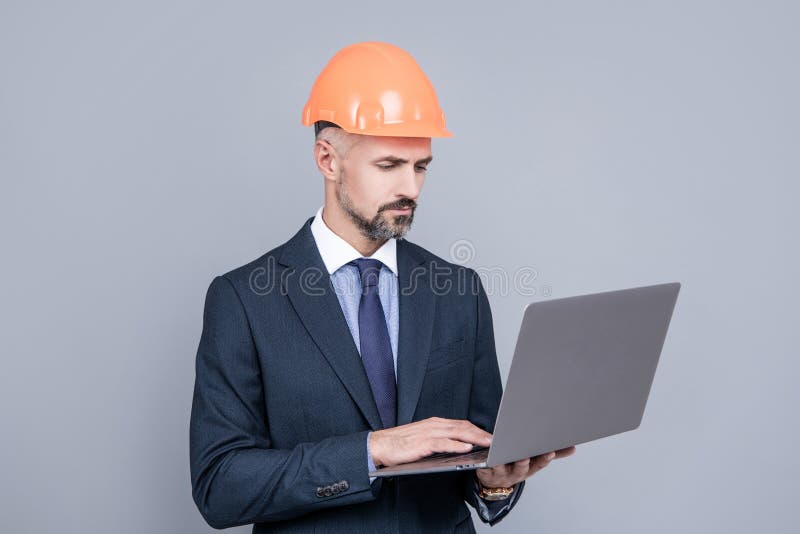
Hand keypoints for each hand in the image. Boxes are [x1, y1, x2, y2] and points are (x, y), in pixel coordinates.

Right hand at [369, 417, 492, 466]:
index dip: (477, 429)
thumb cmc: (399, 445)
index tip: (490, 436)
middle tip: (496, 440)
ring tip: (488, 443)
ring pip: (456, 433)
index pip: (461, 424)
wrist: (378, 446)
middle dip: (481, 433)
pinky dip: (456, 445)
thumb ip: (439, 440)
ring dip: (474, 437)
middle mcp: (433, 425)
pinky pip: (443, 443)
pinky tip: (467, 448)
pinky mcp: (421, 444)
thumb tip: (459, 446)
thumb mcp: (422, 439)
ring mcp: (427, 433)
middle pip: (462, 426)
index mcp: (434, 423)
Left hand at [475, 446, 576, 488]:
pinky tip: (487, 453)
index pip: (539, 464)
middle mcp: (516, 472)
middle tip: (525, 456)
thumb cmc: (516, 464)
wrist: (494, 480)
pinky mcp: (486, 471)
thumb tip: (573, 448)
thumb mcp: (535, 460)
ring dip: (501, 462)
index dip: (544, 459)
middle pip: (522, 468)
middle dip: (524, 462)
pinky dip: (486, 461)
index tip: (550, 451)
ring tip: (498, 454)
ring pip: (502, 467)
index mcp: (530, 467)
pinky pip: (485, 466)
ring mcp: (501, 473)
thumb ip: (554, 453)